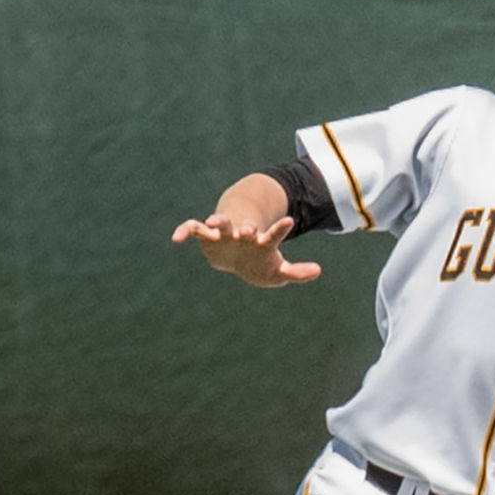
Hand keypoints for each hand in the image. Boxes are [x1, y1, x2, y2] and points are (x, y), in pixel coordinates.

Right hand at [170, 214, 321, 287]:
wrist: (239, 257)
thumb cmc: (261, 262)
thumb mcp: (279, 272)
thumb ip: (297, 273)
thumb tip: (318, 271)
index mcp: (262, 242)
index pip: (274, 234)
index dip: (281, 229)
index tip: (289, 222)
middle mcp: (243, 234)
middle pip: (244, 227)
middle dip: (245, 227)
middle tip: (248, 231)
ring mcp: (224, 233)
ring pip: (219, 222)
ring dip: (217, 221)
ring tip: (212, 222)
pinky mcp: (206, 237)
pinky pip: (193, 229)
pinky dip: (184, 231)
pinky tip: (175, 238)